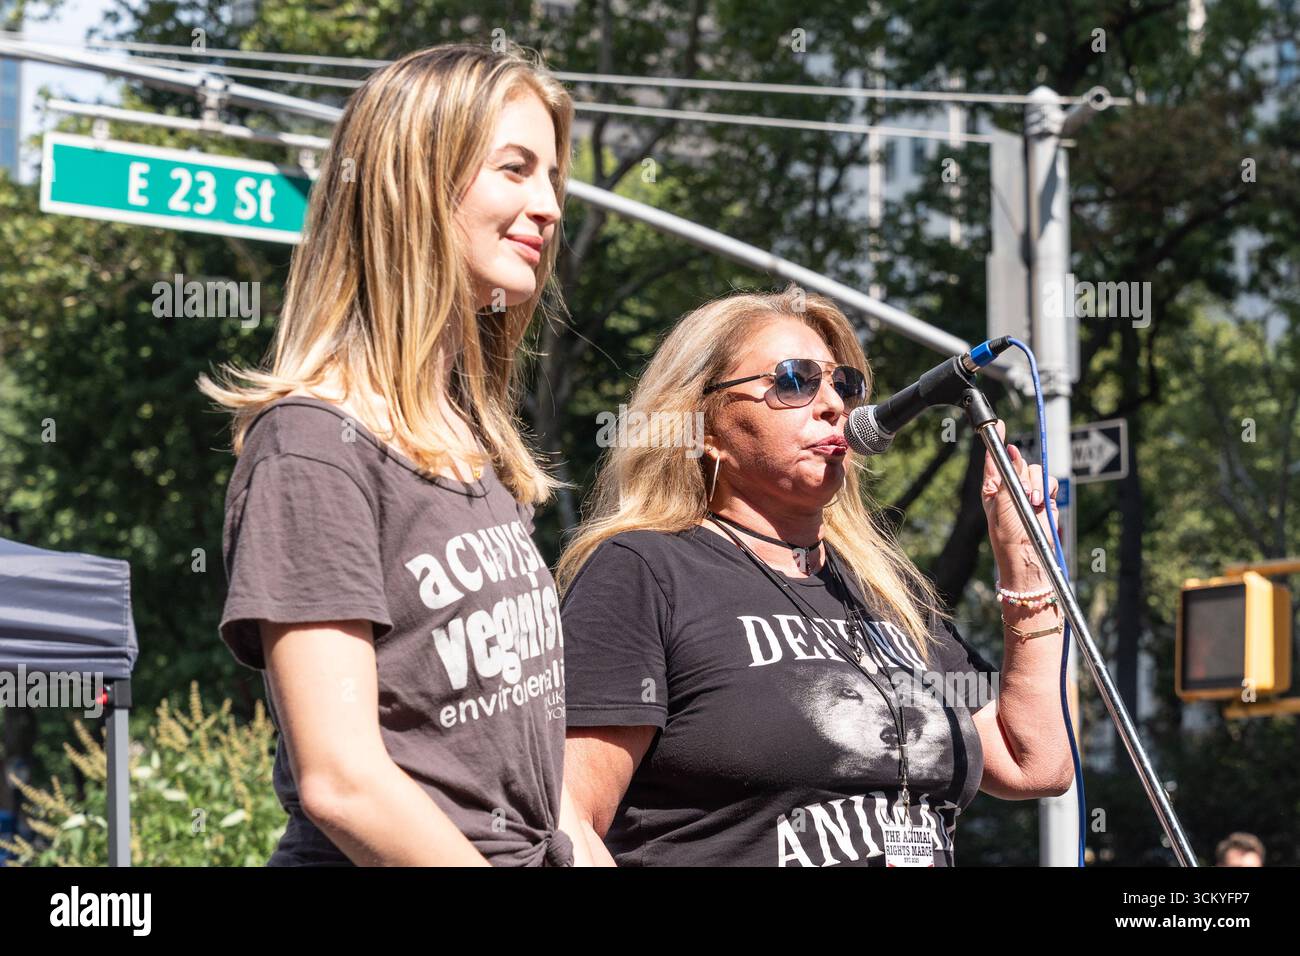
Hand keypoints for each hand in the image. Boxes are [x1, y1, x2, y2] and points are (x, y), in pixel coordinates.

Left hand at [981, 419, 1059, 578]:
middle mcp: (1010, 486)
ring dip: (1036, 484)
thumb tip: (1012, 449)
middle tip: (1022, 492)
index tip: (999, 424)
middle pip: (1019, 461)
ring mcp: (1028, 492)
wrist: (1028, 553)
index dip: (996, 441)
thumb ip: (1008, 475)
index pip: (994, 458)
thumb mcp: (1002, 501)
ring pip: (1036, 470)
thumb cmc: (1007, 532)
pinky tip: (1041, 504)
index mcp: (992, 486)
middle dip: (1022, 472)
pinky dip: (1047, 490)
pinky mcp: (1045, 498)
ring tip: (1032, 502)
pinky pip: (1050, 482)